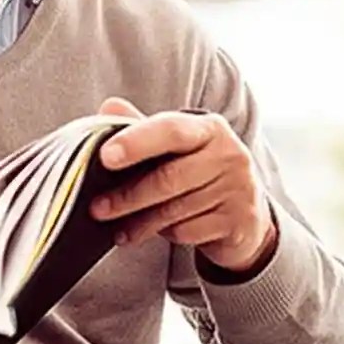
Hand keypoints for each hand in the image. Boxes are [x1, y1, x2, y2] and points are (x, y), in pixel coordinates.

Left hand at [89, 98, 277, 272]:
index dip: (136, 142)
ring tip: (117, 227)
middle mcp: (229, 155)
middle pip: (169, 178)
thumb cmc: (199, 170)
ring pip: (176, 210)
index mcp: (209, 128)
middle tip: (97, 207)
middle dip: (128, 196)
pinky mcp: (239, 222)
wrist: (246, 212)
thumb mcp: (176, 146)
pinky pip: (189, 232)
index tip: (106, 157)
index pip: (170, 130)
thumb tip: (108, 108)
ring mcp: (238, 190)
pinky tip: (151, 234)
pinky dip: (165, 235)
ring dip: (140, 222)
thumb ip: (141, 127)